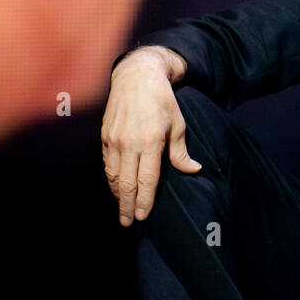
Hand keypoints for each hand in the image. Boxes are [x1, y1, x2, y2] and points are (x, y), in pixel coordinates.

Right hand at [101, 48, 199, 226]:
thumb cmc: (162, 100)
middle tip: (127, 222)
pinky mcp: (105, 135)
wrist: (137, 76)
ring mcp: (114, 140)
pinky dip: (111, 177)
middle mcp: (130, 143)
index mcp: (151, 141)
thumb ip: (181, 151)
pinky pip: (107, 163)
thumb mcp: (178, 124)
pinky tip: (115, 186)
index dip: (144, 201)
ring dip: (117, 194)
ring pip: (114, 175)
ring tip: (121, 208)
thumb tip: (194, 169)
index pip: (146, 180)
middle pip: (126, 184)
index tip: (143, 216)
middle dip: (127, 206)